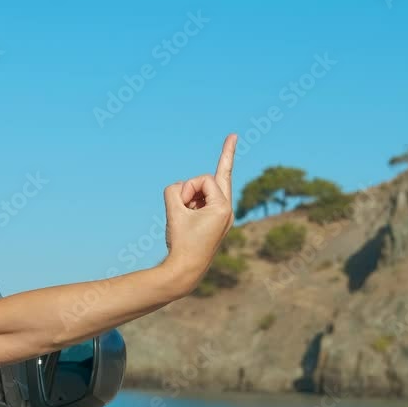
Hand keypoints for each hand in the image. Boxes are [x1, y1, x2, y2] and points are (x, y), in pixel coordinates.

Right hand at [161, 134, 236, 293]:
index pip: (205, 179)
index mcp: (223, 208)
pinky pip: (202, 201)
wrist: (186, 271)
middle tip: (234, 135)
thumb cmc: (181, 241)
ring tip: (184, 219)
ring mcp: (223, 216)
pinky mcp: (216, 222)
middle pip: (222, 176)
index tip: (182, 198)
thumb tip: (180, 190)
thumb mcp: (173, 211)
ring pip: (204, 191)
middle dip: (226, 155)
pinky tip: (187, 214)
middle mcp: (227, 210)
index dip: (189, 188)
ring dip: (190, 198)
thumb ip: (174, 190)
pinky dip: (191, 203)